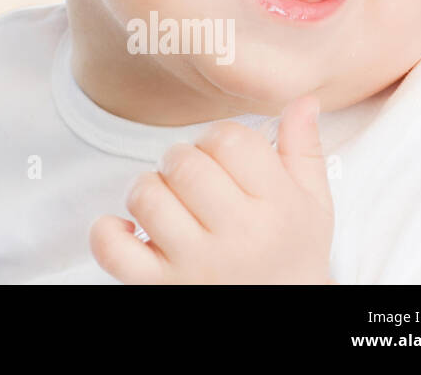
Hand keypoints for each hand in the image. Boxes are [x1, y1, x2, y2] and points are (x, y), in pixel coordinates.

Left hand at [89, 95, 335, 283]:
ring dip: (149, 191)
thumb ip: (304, 152)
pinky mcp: (159, 286)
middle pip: (184, 163)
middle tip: (195, 183)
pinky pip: (112, 250)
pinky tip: (129, 230)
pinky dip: (107, 233)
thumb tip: (304, 100)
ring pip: (146, 196)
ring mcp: (195, 266)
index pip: (230, 139)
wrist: (284, 321)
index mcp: (278, 209)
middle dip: (182, 161)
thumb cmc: (292, 256)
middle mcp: (238, 239)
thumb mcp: (313, 207)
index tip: (226, 161)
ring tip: (169, 206)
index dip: (220, 139)